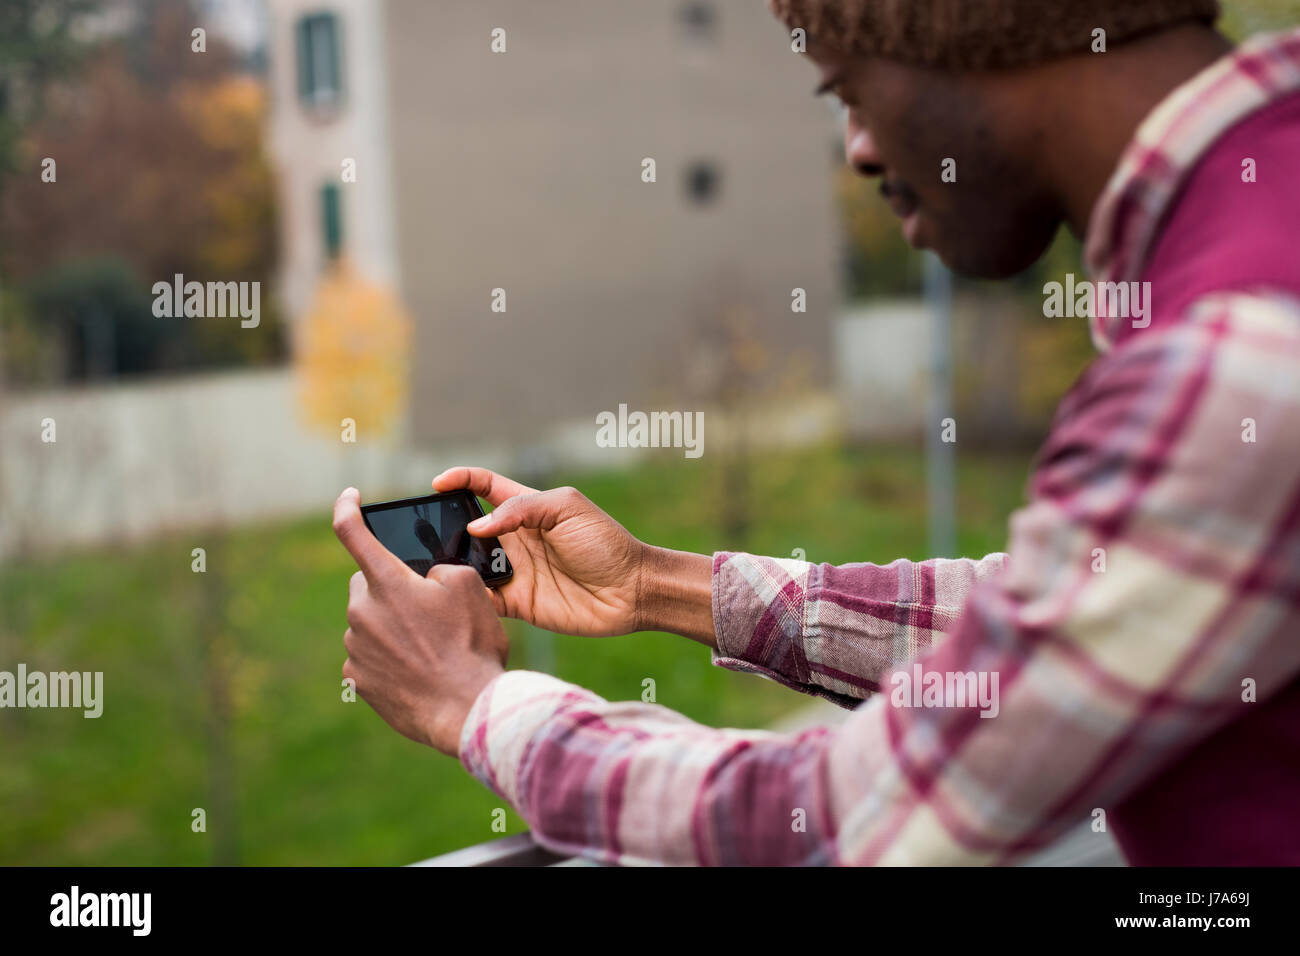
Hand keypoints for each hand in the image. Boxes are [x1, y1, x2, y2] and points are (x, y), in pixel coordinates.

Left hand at [333, 487, 507, 754]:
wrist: (466, 710)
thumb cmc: (471, 646)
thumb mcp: (469, 588)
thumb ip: (439, 569)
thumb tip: (425, 578)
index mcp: (387, 582)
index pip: (351, 532)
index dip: (346, 507)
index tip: (349, 495)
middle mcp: (362, 612)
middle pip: (367, 584)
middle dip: (390, 588)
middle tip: (426, 608)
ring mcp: (356, 648)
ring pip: (369, 622)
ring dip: (392, 625)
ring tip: (431, 647)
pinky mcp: (357, 680)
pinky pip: (368, 656)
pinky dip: (388, 656)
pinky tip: (417, 670)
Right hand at [432, 467, 650, 636]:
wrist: (632, 591)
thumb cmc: (605, 542)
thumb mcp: (566, 508)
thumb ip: (521, 509)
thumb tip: (477, 526)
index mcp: (526, 508)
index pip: (484, 486)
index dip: (460, 480)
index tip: (436, 484)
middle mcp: (514, 539)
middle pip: (467, 529)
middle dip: (444, 528)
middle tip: (424, 533)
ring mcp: (514, 572)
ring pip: (469, 566)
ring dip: (451, 565)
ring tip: (433, 566)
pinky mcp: (517, 603)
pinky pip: (483, 601)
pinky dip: (468, 599)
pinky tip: (457, 596)